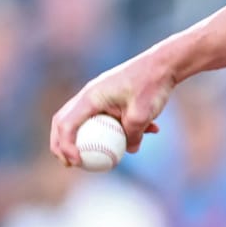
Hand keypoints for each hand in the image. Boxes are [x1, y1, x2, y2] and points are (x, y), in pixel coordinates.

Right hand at [48, 50, 173, 166]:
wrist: (165, 63)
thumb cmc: (152, 86)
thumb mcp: (142, 115)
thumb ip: (132, 135)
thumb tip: (130, 150)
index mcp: (90, 97)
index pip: (66, 124)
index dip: (66, 146)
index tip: (76, 163)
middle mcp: (90, 94)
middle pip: (64, 121)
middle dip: (60, 144)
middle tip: (68, 163)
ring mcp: (99, 94)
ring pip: (82, 120)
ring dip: (82, 139)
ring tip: (87, 158)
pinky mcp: (112, 97)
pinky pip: (105, 117)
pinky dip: (113, 130)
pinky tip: (144, 134)